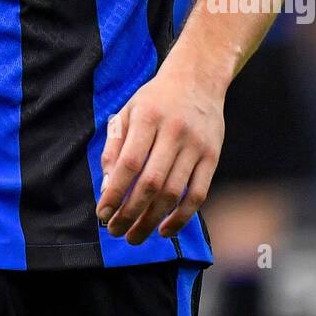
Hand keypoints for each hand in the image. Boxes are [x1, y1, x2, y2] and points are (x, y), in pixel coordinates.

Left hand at [95, 61, 224, 245]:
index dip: (114, 193)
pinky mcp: (213, 156)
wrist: (198, 79)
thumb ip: (114, 145)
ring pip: (173, 193)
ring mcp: (196, 145)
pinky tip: (163, 230)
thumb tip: (107, 186)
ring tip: (134, 236)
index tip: (102, 213)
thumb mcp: (128, 111)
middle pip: (151, 183)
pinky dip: (181, 217)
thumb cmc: (155, 99)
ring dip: (151, 220)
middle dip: (130, 213)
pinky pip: (197, 194)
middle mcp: (173, 131)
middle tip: (115, 231)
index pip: (128, 164)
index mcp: (148, 118)